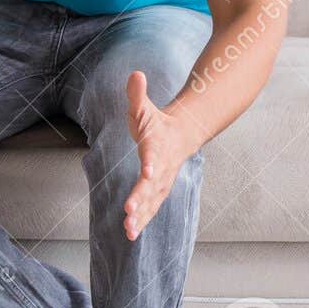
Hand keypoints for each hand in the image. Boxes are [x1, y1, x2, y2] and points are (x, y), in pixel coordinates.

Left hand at [121, 70, 198, 241]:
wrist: (179, 135)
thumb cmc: (155, 122)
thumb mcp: (143, 107)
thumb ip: (137, 94)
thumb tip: (135, 74)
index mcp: (157, 146)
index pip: (154, 155)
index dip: (151, 163)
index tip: (147, 173)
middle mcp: (162, 167)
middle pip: (152, 184)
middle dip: (141, 198)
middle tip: (129, 211)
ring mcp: (162, 181)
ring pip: (152, 200)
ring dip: (141, 215)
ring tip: (128, 230)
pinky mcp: (158, 191)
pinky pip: (150, 207)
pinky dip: (142, 220)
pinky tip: (130, 233)